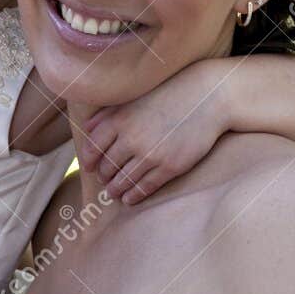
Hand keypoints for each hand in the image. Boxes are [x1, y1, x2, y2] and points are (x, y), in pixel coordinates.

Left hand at [83, 60, 225, 203]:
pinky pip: (144, 188)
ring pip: (123, 181)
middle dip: (104, 176)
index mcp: (118, 120)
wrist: (207, 97)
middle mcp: (131, 139)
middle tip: (105, 179)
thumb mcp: (134, 99)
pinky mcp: (169, 166)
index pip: (92, 149)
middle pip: (107, 167)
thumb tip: (87, 128)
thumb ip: (108, 114)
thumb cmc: (169, 95)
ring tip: (114, 192)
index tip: (90, 167)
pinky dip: (133, 196)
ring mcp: (150, 154)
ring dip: (115, 189)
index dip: (89, 162)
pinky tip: (129, 198)